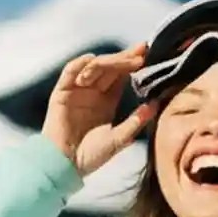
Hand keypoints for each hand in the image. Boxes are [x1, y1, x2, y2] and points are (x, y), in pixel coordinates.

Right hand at [42, 44, 156, 176]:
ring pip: (94, 67)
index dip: (132, 65)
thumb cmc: (90, 156)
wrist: (65, 165)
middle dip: (125, 58)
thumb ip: (135, 123)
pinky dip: (80, 64)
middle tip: (141, 51)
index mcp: (107, 101)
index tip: (147, 54)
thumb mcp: (118, 139)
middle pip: (110, 68)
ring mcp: (77, 90)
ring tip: (126, 60)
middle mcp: (92, 92)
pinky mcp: (62, 92)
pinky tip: (93, 59)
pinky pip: (70, 72)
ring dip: (109, 61)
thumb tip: (155, 105)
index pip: (121, 76)